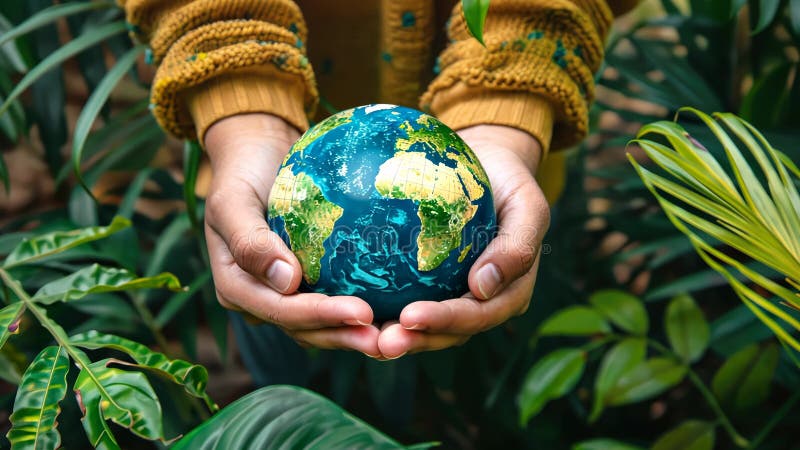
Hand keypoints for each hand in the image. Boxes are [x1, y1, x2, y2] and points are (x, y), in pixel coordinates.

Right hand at [203, 113, 380, 356]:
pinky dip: (359, 309)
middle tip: (384, 338)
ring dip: (353, 334)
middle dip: (343, 336)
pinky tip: (394, 311)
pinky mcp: (306, 284)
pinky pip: (333, 300)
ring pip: (320, 326)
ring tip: (393, 337)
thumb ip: (250, 241)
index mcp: (236, 287)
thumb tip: (288, 281)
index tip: (362, 311)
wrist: (256, 156)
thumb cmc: (243, 173)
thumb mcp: (232, 200)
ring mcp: (282, 295)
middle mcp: (259, 299)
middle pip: (303, 329)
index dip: (321, 316)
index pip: (281, 311)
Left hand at [377, 125, 549, 357]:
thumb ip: (517, 246)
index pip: (478, 315)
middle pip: (449, 332)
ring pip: (426, 327)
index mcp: (510, 292)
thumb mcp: (528, 206)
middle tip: (381, 342)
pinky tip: (352, 309)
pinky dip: (384, 310)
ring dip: (397, 336)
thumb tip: (483, 288)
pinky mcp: (431, 284)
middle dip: (416, 341)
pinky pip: (406, 300)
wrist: (489, 163)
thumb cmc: (511, 182)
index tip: (410, 316)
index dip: (445, 321)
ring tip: (364, 339)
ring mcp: (455, 296)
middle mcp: (483, 302)